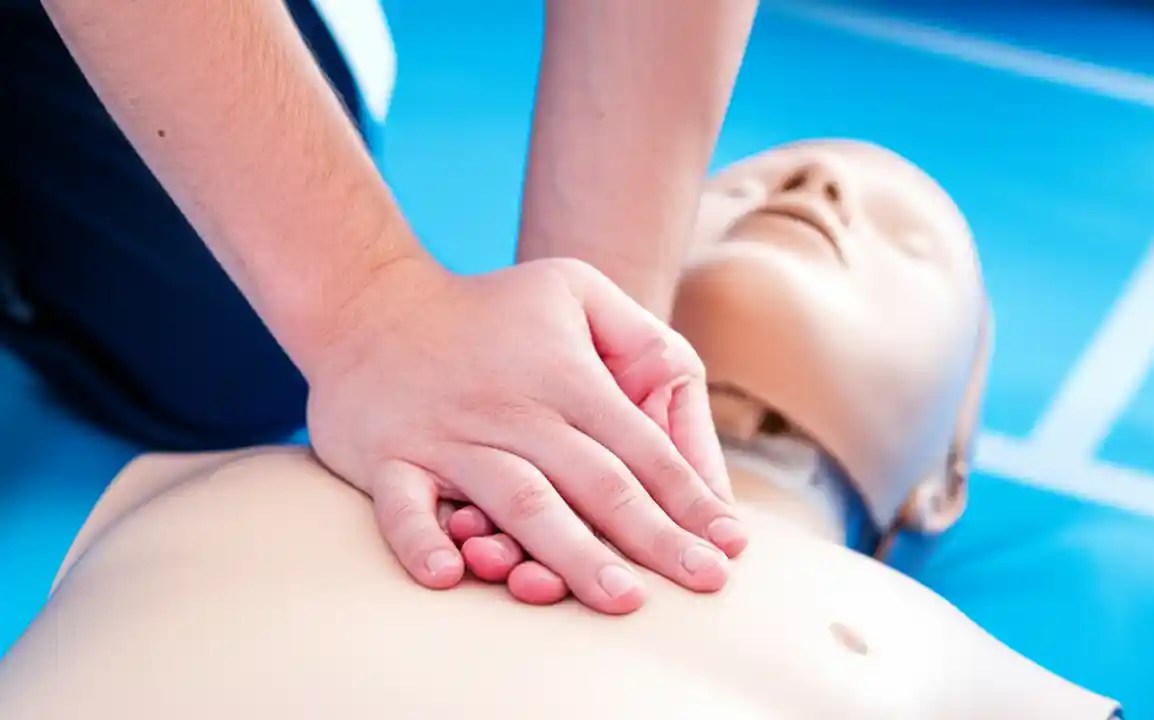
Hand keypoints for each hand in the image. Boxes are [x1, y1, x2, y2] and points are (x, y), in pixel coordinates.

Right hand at [306, 253, 746, 613]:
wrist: (369, 300)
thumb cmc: (487, 305)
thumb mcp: (573, 287)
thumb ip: (635, 330)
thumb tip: (678, 381)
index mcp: (565, 378)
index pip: (641, 447)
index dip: (689, 496)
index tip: (729, 545)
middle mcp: (514, 412)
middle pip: (596, 482)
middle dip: (654, 536)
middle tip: (702, 581)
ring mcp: (450, 438)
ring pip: (518, 500)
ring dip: (569, 550)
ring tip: (617, 596)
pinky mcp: (390, 459)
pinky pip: (404, 506)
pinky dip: (420, 539)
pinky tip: (449, 575)